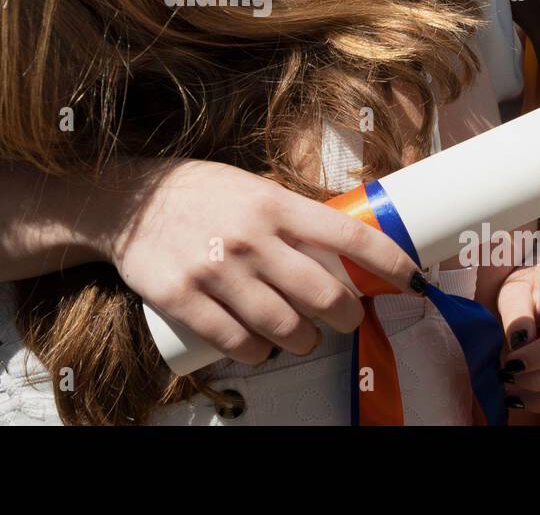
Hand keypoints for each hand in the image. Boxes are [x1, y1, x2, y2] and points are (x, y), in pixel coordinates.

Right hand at [97, 159, 424, 365]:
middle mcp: (250, 236)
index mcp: (273, 203)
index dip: (389, 262)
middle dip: (347, 315)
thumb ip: (292, 214)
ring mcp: (217, 270)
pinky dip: (259, 352)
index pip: (347, 235)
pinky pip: (239, 342)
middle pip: (323, 293)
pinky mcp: (185, 298)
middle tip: (346, 317)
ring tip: (302, 336)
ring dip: (304, 341)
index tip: (413, 280)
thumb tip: (346, 243)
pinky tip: (261, 346)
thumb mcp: (251, 187)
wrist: (127, 202)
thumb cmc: (197, 192)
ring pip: (285, 327)